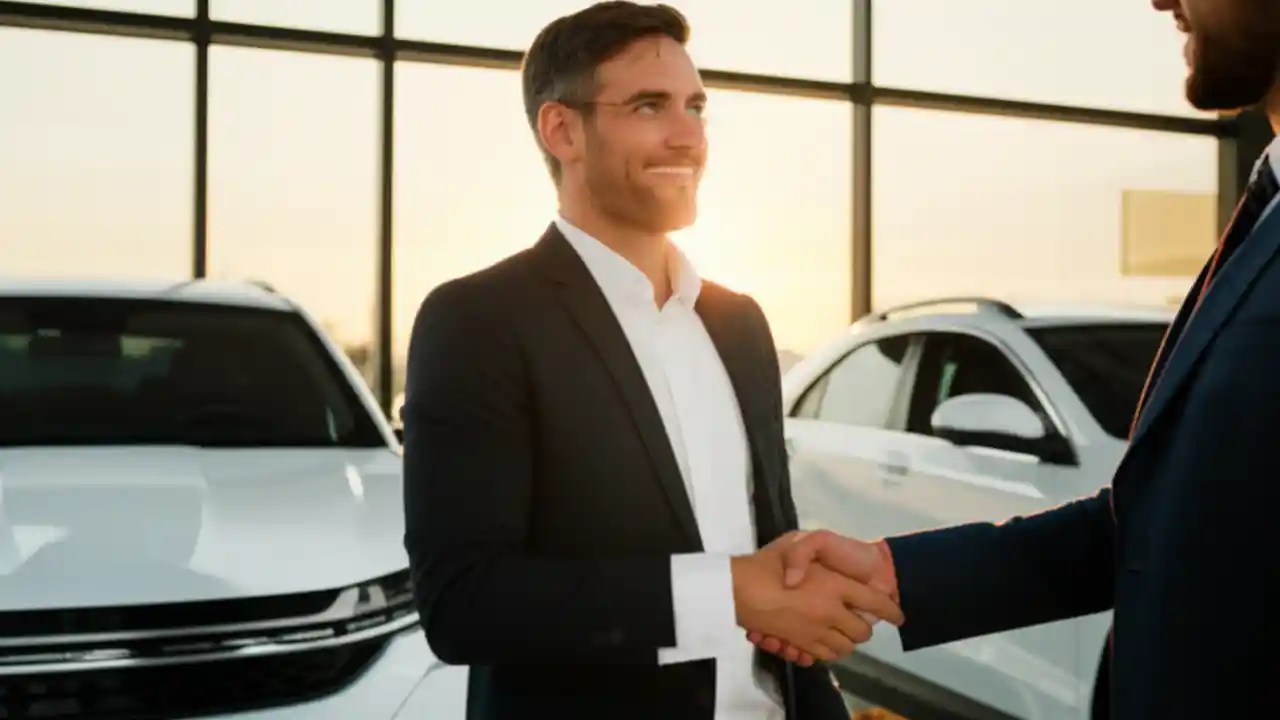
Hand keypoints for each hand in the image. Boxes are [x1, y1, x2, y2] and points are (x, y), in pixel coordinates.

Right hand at [731, 532, 903, 664]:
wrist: (739, 589)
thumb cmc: (768, 562)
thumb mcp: (796, 542)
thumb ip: (814, 551)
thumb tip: (830, 566)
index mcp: (836, 585)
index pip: (876, 602)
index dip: (891, 611)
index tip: (898, 616)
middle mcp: (831, 611)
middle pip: (862, 631)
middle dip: (865, 628)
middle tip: (861, 621)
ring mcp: (816, 632)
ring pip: (845, 647)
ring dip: (847, 641)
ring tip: (843, 632)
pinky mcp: (800, 645)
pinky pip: (824, 655)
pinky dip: (828, 651)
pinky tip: (823, 641)